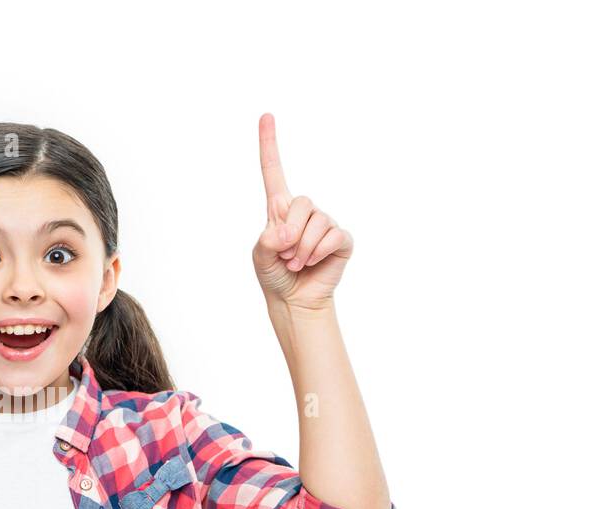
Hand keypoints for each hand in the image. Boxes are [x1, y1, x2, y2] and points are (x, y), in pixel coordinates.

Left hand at [251, 112, 353, 311]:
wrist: (294, 300)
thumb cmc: (274, 275)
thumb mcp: (260, 257)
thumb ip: (266, 241)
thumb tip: (286, 233)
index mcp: (279, 209)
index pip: (273, 171)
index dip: (269, 144)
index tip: (266, 115)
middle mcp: (304, 211)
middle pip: (301, 201)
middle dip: (291, 232)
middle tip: (286, 256)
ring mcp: (324, 223)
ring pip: (317, 222)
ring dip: (303, 249)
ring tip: (297, 263)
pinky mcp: (341, 239)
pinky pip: (333, 236)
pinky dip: (319, 253)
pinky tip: (314, 263)